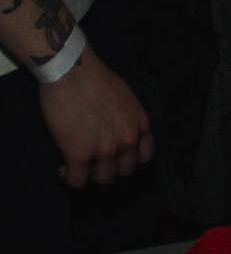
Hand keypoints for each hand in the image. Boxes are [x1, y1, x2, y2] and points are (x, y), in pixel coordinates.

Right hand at [37, 53, 154, 187]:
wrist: (73, 73)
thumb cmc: (96, 79)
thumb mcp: (126, 98)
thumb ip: (127, 117)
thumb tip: (118, 129)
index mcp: (140, 124)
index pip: (145, 156)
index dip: (129, 160)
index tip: (117, 158)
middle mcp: (127, 140)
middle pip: (125, 170)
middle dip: (111, 168)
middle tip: (95, 162)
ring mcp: (105, 149)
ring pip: (103, 178)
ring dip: (90, 175)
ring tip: (78, 166)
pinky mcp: (79, 154)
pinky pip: (77, 180)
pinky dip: (69, 178)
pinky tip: (63, 169)